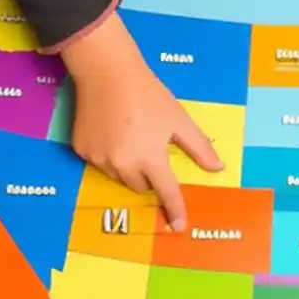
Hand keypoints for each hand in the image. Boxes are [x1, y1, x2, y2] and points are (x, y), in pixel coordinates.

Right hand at [62, 13, 221, 230]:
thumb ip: (198, 147)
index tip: (178, 227)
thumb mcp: (179, 120)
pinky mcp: (81, 151)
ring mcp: (99, 160)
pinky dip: (107, 154)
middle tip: (149, 147)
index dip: (175, 210)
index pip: (167, 193)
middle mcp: (123, 166)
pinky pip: (99, 163)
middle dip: (148, 174)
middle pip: (140, 186)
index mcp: (150, 159)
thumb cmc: (149, 95)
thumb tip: (217, 168)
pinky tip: (110, 132)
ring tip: (129, 136)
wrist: (106, 71)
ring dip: (127, 167)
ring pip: (119, 176)